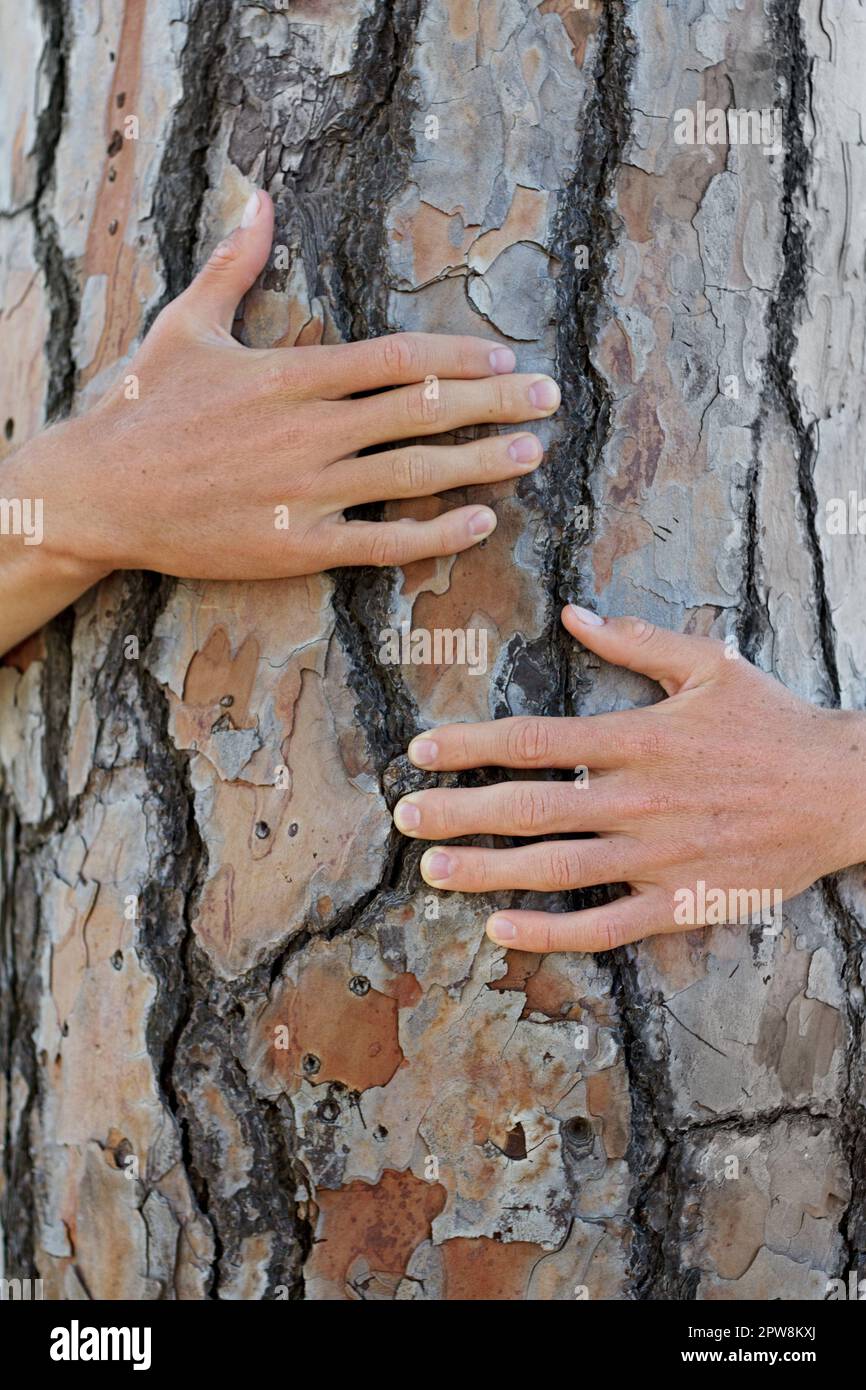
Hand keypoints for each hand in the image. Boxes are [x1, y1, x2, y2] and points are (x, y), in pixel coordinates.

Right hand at [22, 189, 559, 581]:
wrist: (99, 492)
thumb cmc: (141, 407)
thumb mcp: (186, 325)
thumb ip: (233, 265)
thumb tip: (257, 202)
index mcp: (292, 374)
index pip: (397, 360)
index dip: (458, 359)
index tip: (503, 358)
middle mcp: (312, 430)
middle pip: (423, 411)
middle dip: (495, 404)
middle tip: (548, 399)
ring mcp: (308, 491)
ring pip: (415, 472)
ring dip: (482, 462)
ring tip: (531, 453)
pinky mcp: (297, 547)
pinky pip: (383, 540)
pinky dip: (436, 532)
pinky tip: (480, 522)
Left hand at [393, 607, 865, 951]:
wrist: (844, 790)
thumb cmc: (774, 723)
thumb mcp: (710, 664)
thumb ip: (636, 642)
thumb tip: (573, 613)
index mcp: (638, 737)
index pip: (535, 740)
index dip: (470, 746)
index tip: (421, 752)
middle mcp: (638, 797)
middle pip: (529, 807)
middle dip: (458, 813)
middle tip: (405, 820)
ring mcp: (657, 854)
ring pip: (555, 867)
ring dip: (487, 872)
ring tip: (433, 874)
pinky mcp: (680, 901)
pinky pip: (604, 924)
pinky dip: (551, 932)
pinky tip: (502, 932)